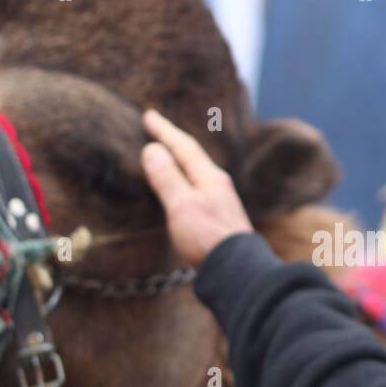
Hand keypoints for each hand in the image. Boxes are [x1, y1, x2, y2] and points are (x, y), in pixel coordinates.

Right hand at [141, 108, 254, 266]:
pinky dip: (184, 178)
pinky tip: (184, 186)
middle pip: (192, 156)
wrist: (237, 270)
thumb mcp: (182, 205)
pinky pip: (197, 186)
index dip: (165, 131)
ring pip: (196, 171)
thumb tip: (153, 150)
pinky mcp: (218, 217)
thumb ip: (167, 177)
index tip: (149, 116)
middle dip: (173, 141)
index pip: (184, 147)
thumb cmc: (208, 238)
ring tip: (168, 152)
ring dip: (179, 159)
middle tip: (157, 127)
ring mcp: (220, 200)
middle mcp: (217, 184)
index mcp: (209, 177)